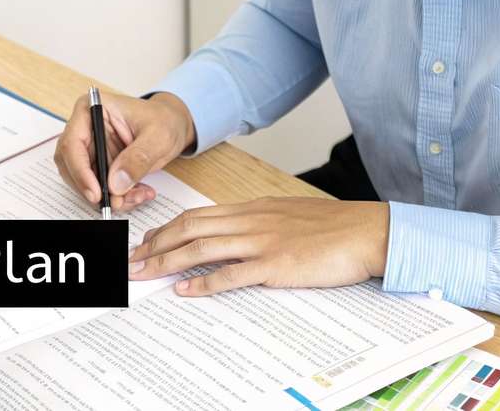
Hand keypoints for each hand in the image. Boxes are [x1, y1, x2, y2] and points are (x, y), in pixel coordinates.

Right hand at [53, 91, 195, 211]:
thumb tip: (115, 184)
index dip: (80, 171)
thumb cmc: (164, 120)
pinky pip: (98, 187)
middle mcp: (85, 128)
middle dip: (93, 188)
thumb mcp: (158, 136)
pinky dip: (116, 197)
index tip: (96, 193)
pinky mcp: (98, 164)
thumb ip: (137, 158)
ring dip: (107, 196)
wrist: (171, 126)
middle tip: (117, 202)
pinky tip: (137, 194)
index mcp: (92, 109)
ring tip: (137, 196)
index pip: (73, 143)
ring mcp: (90, 148)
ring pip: (83, 181)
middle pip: (71, 165)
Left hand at [127, 197, 388, 295]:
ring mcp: (261, 242)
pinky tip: (184, 290)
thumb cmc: (332, 227)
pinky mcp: (276, 265)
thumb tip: (233, 233)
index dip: (167, 229)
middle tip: (133, 261)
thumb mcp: (287, 215)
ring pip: (202, 248)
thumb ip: (258, 222)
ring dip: (167, 262)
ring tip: (144, 274)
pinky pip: (231, 274)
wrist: (366, 231)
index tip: (147, 242)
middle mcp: (250, 220)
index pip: (197, 215)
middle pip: (190, 227)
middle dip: (155, 245)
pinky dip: (204, 282)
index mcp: (252, 208)